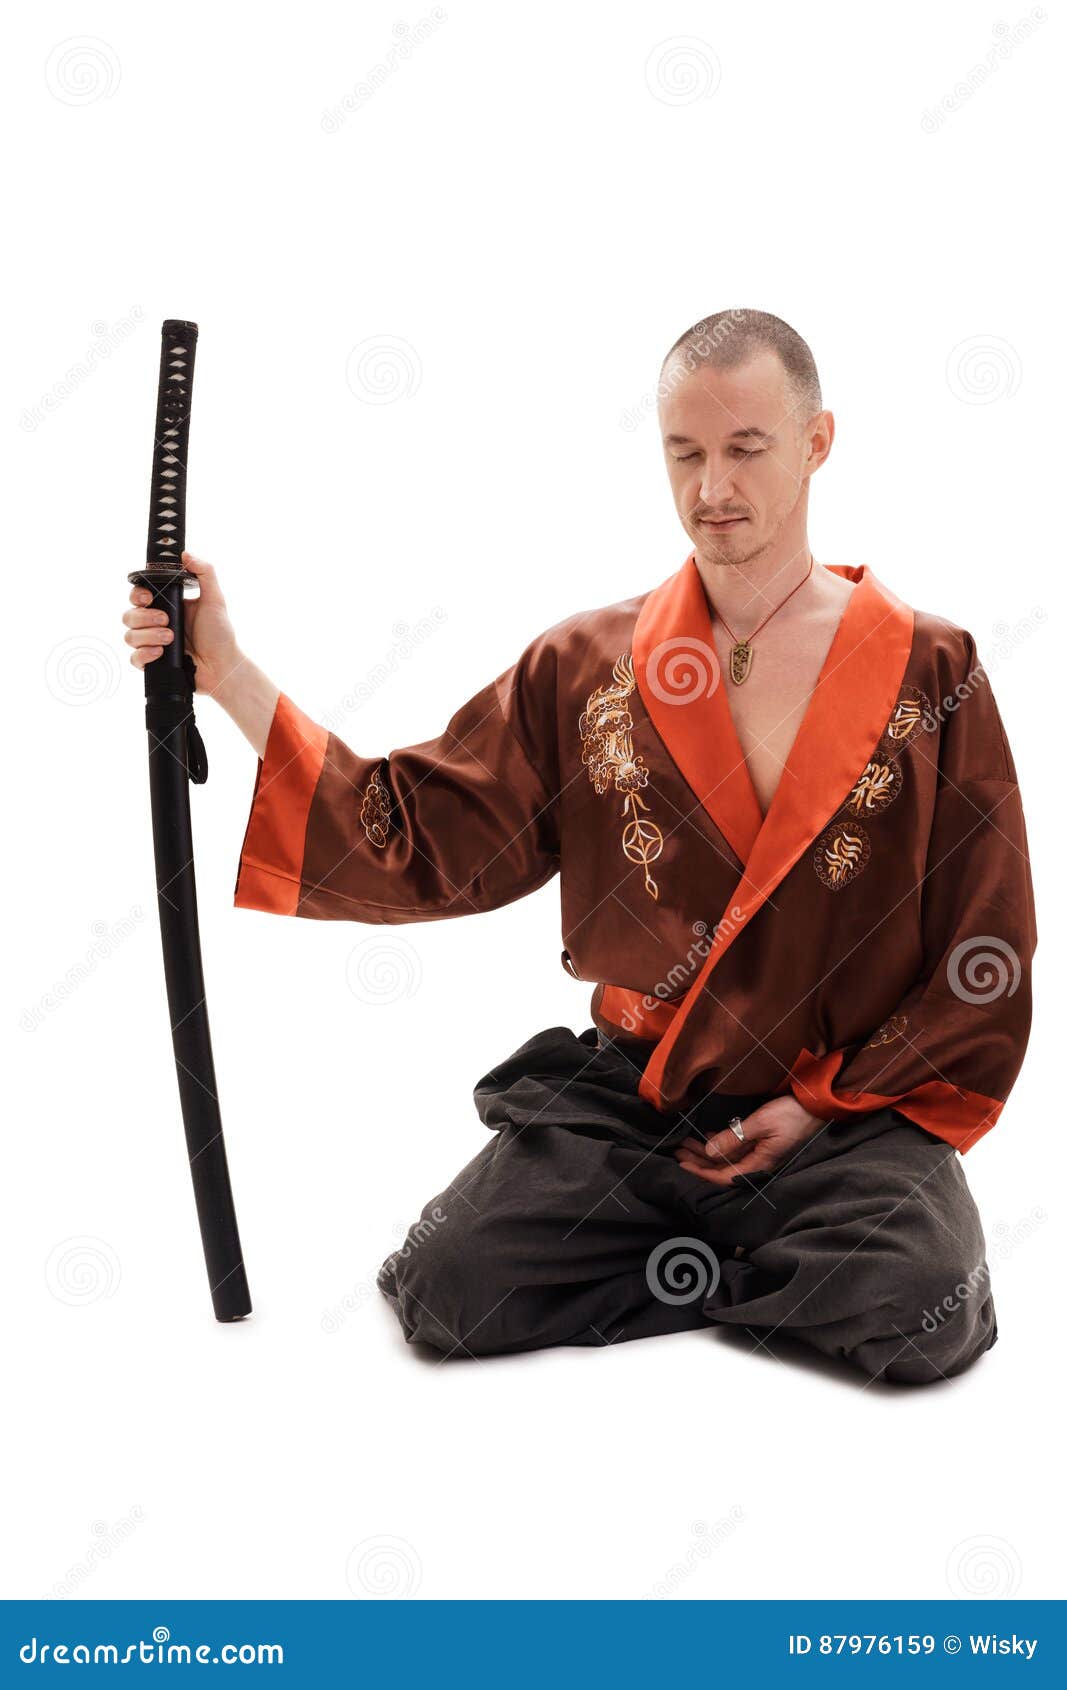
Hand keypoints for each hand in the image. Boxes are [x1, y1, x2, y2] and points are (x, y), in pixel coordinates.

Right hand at [122, 551, 241, 698]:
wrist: (223, 667)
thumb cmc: (221, 635)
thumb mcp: (215, 600)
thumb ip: (204, 573)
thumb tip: (186, 554)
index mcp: (168, 606)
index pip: (139, 595)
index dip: (137, 595)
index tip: (148, 597)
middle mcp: (157, 624)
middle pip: (129, 615)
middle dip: (144, 617)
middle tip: (166, 621)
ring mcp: (153, 643)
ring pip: (130, 636)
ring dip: (147, 635)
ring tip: (170, 638)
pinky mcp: (153, 663)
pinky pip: (134, 658)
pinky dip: (144, 655)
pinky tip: (160, 653)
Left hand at [674, 1094, 826, 1188]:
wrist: (816, 1105)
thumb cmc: (792, 1114)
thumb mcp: (760, 1123)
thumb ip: (733, 1138)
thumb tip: (708, 1152)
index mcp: (759, 1164)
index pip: (724, 1177)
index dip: (701, 1173)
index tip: (683, 1164)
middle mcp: (759, 1163)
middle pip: (723, 1169)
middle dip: (699, 1162)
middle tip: (677, 1151)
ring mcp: (761, 1154)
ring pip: (728, 1159)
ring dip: (707, 1151)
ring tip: (687, 1143)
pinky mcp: (763, 1143)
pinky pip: (737, 1149)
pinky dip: (721, 1144)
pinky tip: (708, 1137)